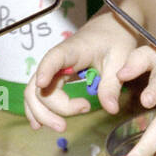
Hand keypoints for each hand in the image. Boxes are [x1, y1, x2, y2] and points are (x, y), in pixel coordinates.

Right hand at [23, 11, 138, 129]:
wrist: (111, 27)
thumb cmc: (116, 39)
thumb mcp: (120, 60)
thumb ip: (113, 85)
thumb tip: (110, 110)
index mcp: (73, 50)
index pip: (54, 58)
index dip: (46, 70)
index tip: (43, 85)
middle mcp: (57, 60)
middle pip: (40, 85)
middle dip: (49, 108)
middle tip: (65, 126)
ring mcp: (53, 69)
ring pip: (35, 92)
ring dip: (42, 112)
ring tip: (60, 127)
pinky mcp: (55, 76)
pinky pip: (40, 93)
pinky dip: (38, 109)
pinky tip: (40, 124)